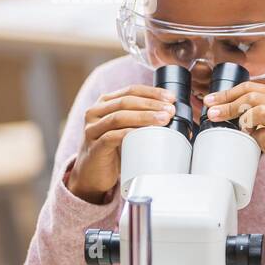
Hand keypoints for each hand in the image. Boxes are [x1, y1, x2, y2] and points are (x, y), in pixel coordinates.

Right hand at [69, 84, 177, 203]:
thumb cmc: (114, 148)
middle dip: (151, 104)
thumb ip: (140, 117)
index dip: (152, 92)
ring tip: (163, 119)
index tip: (171, 98)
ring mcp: (92, 129)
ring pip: (119, 117)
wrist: (93, 173)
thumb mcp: (125, 127)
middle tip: (170, 110)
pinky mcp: (94, 147)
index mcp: (105, 103)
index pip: (131, 90)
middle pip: (126, 101)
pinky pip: (111, 137)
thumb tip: (172, 114)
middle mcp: (95, 112)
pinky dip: (129, 133)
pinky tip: (144, 134)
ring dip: (144, 117)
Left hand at [204, 82, 264, 187]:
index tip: (211, 100)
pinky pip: (264, 136)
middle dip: (228, 105)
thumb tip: (224, 108)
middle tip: (213, 114)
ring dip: (241, 119)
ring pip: (259, 112)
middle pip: (252, 98)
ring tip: (235, 127)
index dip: (228, 93)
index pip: (251, 87)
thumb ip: (258, 109)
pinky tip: (258, 142)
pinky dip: (255, 139)